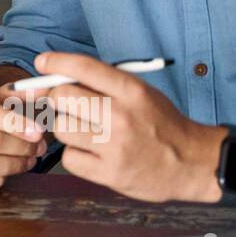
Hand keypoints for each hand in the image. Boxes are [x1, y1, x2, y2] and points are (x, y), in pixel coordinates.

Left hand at [33, 52, 221, 202]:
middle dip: (59, 98)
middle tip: (70, 105)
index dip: (56, 62)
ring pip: (60, 128)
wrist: (192, 163)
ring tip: (88, 132)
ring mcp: (114, 147)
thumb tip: (57, 74)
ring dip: (68, 129)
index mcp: (131, 91)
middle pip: (61, 97)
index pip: (83, 67)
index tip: (42, 62)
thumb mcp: (140, 92)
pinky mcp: (109, 174)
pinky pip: (68, 158)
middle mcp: (121, 116)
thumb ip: (105, 82)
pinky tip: (93, 153)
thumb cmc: (160, 123)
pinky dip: (75, 155)